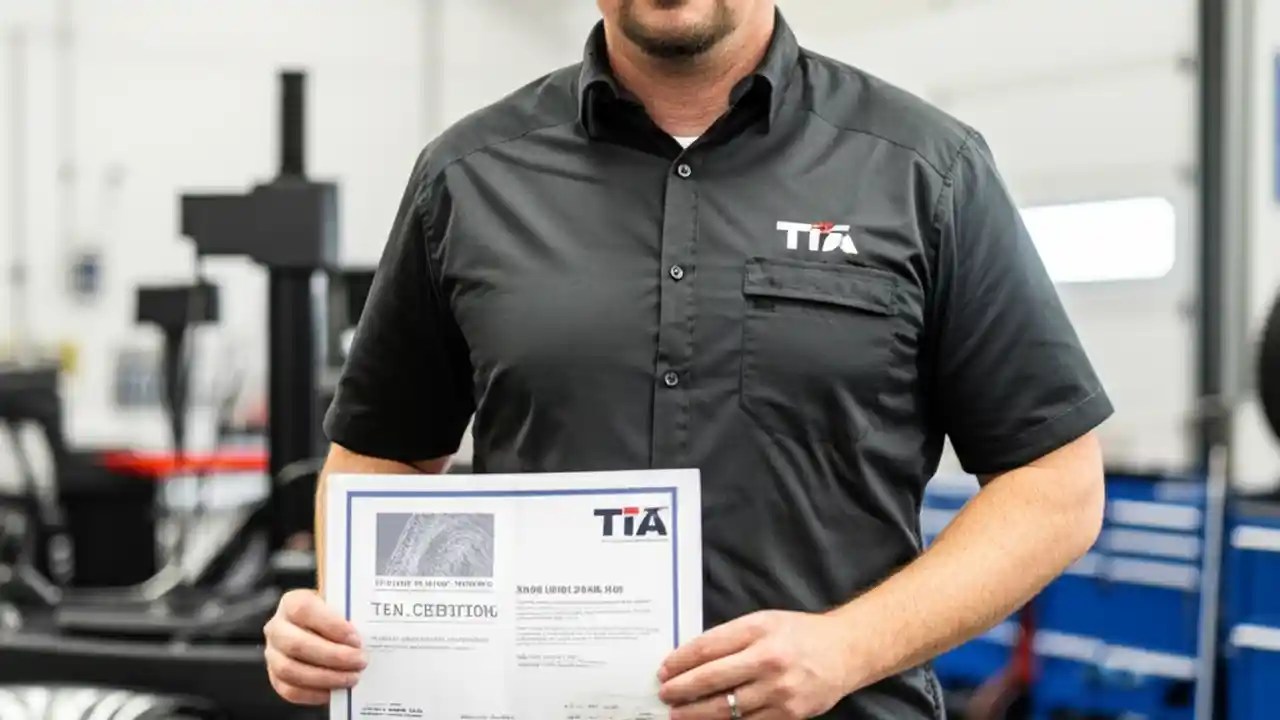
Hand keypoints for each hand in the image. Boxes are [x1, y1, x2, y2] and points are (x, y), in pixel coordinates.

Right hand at [264, 589, 367, 704]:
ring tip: (352, 677)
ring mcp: (273, 653)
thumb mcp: (340, 607)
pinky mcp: (275, 676)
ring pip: (290, 670)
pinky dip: (313, 693)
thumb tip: (373, 632)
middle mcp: (277, 627)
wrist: (319, 630)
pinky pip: (289, 690)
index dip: (330, 624)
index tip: (355, 638)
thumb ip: (350, 614)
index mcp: (292, 602)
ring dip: (325, 677)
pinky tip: (334, 691)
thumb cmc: (333, 616)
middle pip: (297, 644)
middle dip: (333, 656)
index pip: (303, 609)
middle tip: (360, 661)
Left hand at [657, 610, 854, 719]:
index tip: (664, 669)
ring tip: (678, 714)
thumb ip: (731, 637)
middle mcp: (768, 659)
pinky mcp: (788, 713)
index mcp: (758, 630)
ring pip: (726, 707)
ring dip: (696, 713)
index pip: (708, 647)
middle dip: (682, 689)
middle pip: (712, 678)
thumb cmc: (799, 633)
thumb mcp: (764, 621)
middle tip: (664, 694)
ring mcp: (779, 689)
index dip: (681, 661)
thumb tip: (691, 657)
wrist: (845, 651)